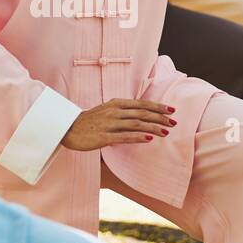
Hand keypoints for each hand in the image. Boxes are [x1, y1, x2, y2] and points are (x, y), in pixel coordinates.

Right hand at [61, 99, 176, 151]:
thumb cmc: (89, 121)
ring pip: (136, 124)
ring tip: (166, 132)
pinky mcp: (104, 137)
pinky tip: (149, 139)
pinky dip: (138, 137)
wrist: (68, 129)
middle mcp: (114, 111)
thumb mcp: (107, 111)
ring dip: (153, 127)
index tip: (171, 110)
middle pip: (142, 113)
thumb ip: (123, 111)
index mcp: (116, 104)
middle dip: (160, 117)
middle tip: (174, 122)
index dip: (158, 107)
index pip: (141, 104)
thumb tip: (141, 116)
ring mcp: (109, 124)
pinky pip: (124, 136)